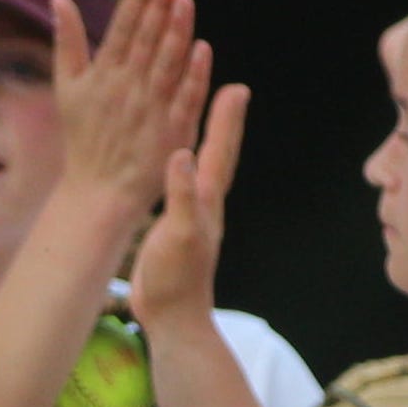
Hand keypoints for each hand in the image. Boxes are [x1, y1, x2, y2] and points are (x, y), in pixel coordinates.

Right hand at [50, 0, 214, 218]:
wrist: (98, 190)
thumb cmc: (84, 136)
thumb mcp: (68, 87)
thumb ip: (68, 42)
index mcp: (102, 75)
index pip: (122, 29)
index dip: (138, 0)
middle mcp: (126, 89)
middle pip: (145, 41)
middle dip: (159, 7)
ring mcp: (149, 110)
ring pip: (165, 64)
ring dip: (176, 32)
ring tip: (185, 0)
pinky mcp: (170, 131)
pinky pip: (184, 98)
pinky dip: (193, 74)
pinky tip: (203, 49)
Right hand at [129, 80, 249, 330]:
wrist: (171, 318)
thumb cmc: (176, 280)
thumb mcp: (179, 234)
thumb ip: (182, 196)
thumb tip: (183, 155)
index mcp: (207, 201)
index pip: (219, 151)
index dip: (225, 119)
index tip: (236, 88)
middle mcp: (204, 203)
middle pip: (217, 153)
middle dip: (223, 121)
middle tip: (230, 90)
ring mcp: (192, 215)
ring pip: (201, 167)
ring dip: (205, 139)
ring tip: (201, 116)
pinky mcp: (175, 227)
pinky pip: (182, 184)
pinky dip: (181, 165)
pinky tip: (175, 163)